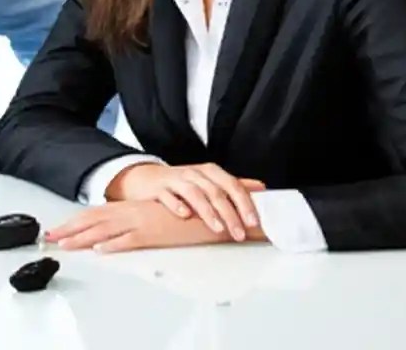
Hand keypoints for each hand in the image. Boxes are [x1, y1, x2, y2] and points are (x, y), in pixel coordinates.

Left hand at [46, 199, 260, 252]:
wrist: (209, 210)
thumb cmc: (182, 215)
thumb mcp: (154, 217)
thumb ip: (137, 222)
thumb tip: (118, 233)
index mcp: (129, 209)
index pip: (95, 215)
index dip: (74, 223)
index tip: (57, 230)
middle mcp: (130, 213)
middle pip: (92, 221)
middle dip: (69, 230)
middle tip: (49, 237)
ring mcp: (140, 223)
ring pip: (104, 231)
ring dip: (82, 238)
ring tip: (64, 245)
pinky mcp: (153, 233)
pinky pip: (129, 240)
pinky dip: (113, 245)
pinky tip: (100, 250)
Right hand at [106, 162, 265, 241]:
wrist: (144, 178)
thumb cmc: (180, 183)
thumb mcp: (208, 181)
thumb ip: (232, 185)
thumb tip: (261, 188)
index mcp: (209, 172)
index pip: (232, 185)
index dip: (244, 203)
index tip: (253, 222)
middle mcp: (193, 174)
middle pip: (215, 192)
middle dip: (229, 214)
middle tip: (238, 233)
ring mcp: (174, 180)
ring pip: (194, 193)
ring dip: (207, 211)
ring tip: (217, 228)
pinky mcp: (157, 188)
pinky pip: (167, 196)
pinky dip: (176, 204)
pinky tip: (184, 215)